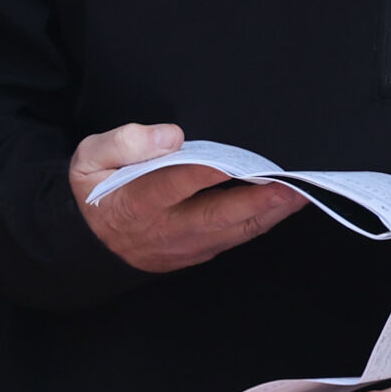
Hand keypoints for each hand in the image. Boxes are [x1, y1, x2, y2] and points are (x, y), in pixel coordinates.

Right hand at [69, 122, 307, 272]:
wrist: (89, 237)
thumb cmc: (96, 189)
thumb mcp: (89, 159)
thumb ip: (123, 143)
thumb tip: (169, 138)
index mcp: (135, 202)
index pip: (175, 183)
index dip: (206, 172)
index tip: (235, 161)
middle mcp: (165, 230)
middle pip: (218, 216)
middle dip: (259, 201)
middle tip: (293, 186)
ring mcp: (183, 247)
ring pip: (233, 232)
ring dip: (269, 214)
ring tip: (301, 194)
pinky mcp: (197, 253)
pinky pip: (233, 239)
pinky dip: (259, 222)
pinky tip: (282, 204)